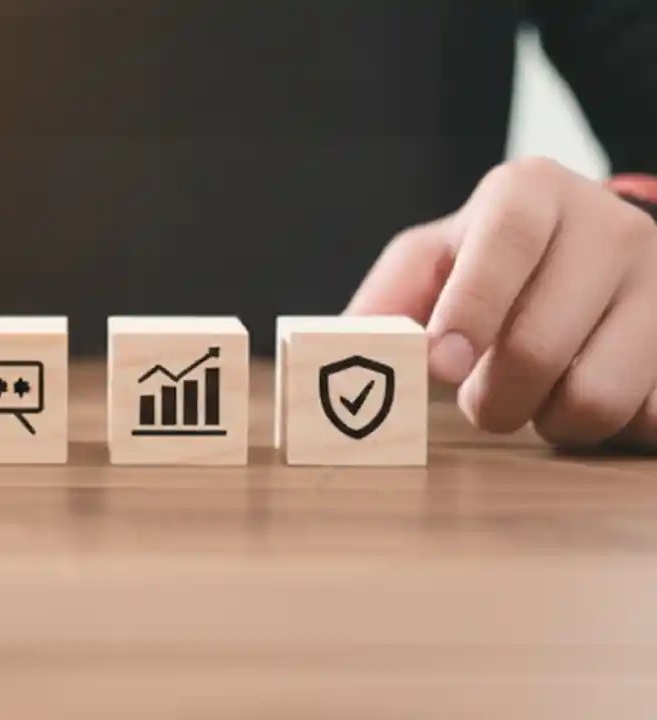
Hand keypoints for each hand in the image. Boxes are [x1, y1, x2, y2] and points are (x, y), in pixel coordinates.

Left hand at [348, 158, 656, 448]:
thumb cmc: (495, 262)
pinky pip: (647, 419)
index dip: (469, 308)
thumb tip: (334, 355)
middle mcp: (610, 227)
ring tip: (538, 394)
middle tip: (481, 398)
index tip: (442, 365)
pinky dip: (606, 429)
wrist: (600, 252)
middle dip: (491, 397)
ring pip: (596, 396)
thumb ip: (383, 300)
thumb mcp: (434, 259)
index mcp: (531, 195)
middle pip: (538, 346)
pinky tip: (590, 391)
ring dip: (547, 420)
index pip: (504, 242)